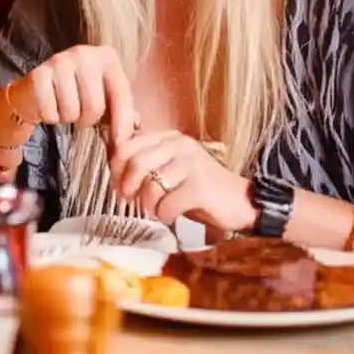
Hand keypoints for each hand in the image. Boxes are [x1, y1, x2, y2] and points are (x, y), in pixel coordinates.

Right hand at [10, 44, 138, 146]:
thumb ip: (123, 110)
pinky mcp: (38, 74)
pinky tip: (51, 107)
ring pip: (71, 109)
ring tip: (66, 108)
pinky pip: (50, 111)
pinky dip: (51, 117)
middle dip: (88, 120)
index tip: (121, 143)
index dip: (123, 121)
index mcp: (107, 56)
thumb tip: (137, 126)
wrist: (37, 89)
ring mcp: (60, 61)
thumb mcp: (105, 97)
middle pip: (94, 105)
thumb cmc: (77, 94)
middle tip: (82, 118)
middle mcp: (84, 53)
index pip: (121, 93)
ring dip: (68, 118)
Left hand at [109, 130, 256, 231]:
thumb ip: (144, 164)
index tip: (120, 187)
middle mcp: (180, 144)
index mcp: (169, 137)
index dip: (116, 169)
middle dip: (128, 188)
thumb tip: (112, 167)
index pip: (126, 145)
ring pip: (149, 185)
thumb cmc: (199, 190)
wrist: (242, 203)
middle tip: (133, 202)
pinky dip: (164, 215)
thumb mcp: (169, 171)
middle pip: (135, 163)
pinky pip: (167, 204)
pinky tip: (172, 216)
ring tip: (157, 210)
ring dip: (148, 205)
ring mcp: (192, 163)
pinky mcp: (200, 186)